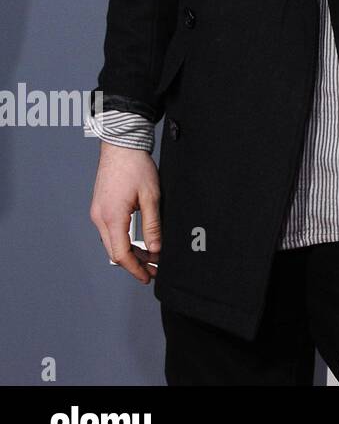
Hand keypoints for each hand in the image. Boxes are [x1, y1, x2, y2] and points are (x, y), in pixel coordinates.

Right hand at [89, 142, 160, 283]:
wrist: (121, 146)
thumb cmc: (136, 167)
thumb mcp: (151, 197)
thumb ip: (152, 225)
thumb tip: (156, 249)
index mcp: (112, 217)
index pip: (121, 254)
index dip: (135, 269)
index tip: (148, 277)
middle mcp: (100, 218)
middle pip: (115, 252)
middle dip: (134, 264)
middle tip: (153, 270)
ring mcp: (98, 213)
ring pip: (112, 242)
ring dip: (129, 252)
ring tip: (150, 257)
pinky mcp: (100, 207)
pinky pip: (110, 231)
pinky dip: (123, 240)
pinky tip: (138, 241)